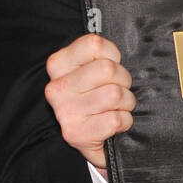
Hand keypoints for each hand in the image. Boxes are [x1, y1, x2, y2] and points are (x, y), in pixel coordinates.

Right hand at [44, 34, 136, 170]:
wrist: (90, 138)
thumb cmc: (95, 97)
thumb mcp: (91, 70)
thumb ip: (99, 55)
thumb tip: (116, 55)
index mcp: (58, 64)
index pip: (94, 44)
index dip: (113, 55)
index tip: (111, 66)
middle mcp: (57, 87)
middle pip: (108, 69)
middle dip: (123, 81)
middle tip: (117, 90)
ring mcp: (65, 111)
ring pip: (115, 94)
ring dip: (126, 103)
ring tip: (116, 107)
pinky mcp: (76, 134)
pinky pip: (116, 119)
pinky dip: (124, 122)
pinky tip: (113, 124)